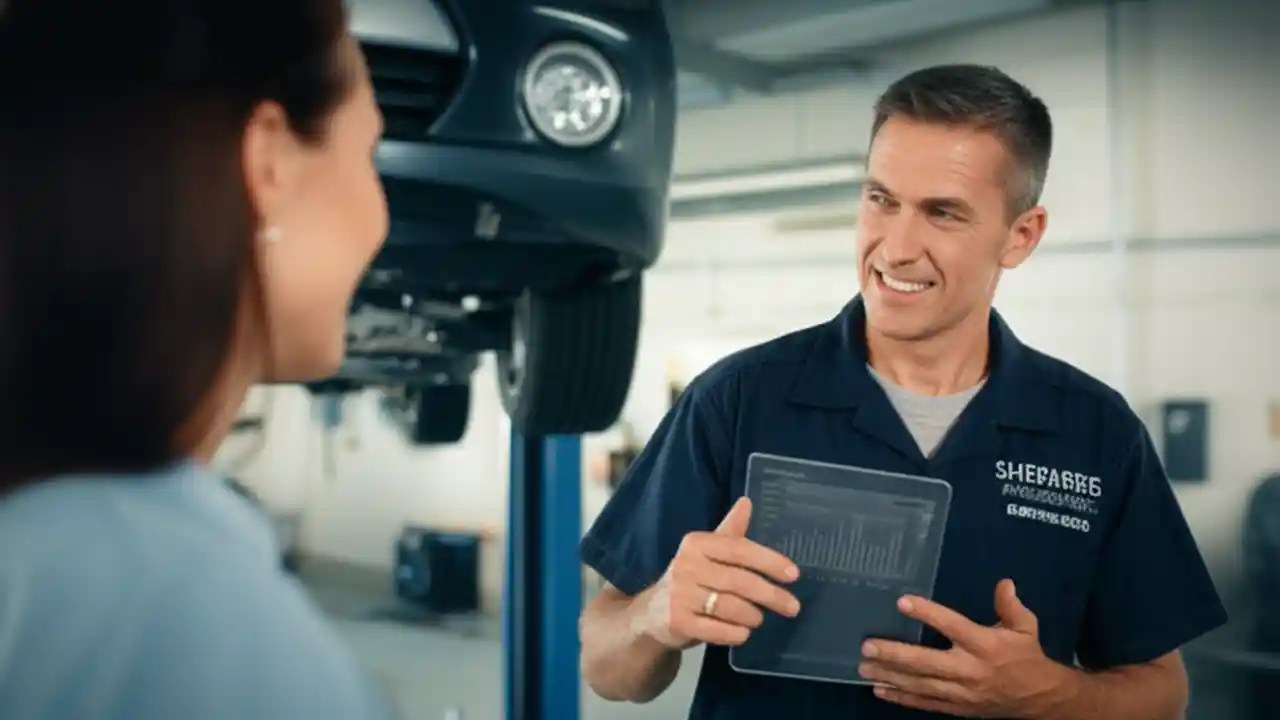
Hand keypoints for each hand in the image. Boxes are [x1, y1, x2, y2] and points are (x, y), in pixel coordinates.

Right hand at [637, 497, 801, 649]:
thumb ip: (729, 531)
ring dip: (753, 616)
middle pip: (740, 581)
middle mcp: (685, 566)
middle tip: (793, 607)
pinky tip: (742, 632)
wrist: (651, 613)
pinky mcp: (677, 622)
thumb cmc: (690, 579)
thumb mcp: (707, 552)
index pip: (739, 549)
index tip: (793, 574)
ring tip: (758, 618)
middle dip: (771, 595)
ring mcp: (680, 595)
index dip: (769, 561)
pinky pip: (719, 630)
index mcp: (696, 544)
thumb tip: (747, 501)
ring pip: (732, 608)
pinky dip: (736, 633)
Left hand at [859, 579, 1074, 717]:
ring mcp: (961, 692)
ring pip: (920, 684)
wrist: (1039, 698)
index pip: (952, 626)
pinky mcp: (957, 707)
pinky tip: (880, 690)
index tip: (902, 602)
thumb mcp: (1025, 627)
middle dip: (894, 654)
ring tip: (864, 668)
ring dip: (890, 676)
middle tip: (867, 646)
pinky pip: (925, 702)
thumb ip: (1010, 605)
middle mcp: (970, 669)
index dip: (928, 614)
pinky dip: (901, 698)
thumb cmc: (1026, 656)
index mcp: (985, 644)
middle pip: (927, 662)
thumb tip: (1004, 583)